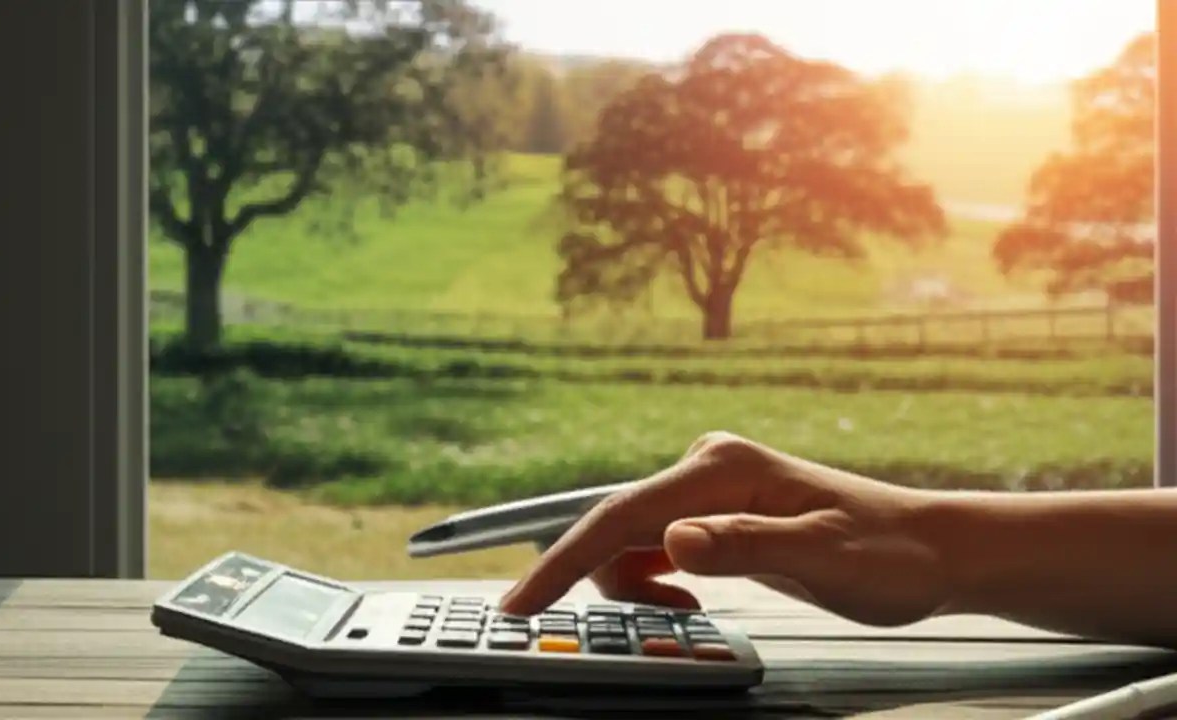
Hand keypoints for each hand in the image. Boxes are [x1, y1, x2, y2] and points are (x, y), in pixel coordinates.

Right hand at [499, 432, 949, 626]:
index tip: (520, 604)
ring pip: (626, 541)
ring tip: (683, 612)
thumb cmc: (887, 554)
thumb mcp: (822, 558)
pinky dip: (649, 582)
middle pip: (613, 526)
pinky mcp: (712, 513)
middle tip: (611, 624)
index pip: (620, 515)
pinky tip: (685, 600)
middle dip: (593, 580)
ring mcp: (707, 490)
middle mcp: (706, 468)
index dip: (562, 562)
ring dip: (631, 587)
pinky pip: (650, 547)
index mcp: (721, 468)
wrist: (927, 550)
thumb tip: (671, 541)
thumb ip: (743, 546)